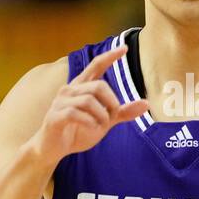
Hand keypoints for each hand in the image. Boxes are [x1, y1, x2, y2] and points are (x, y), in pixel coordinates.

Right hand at [29, 45, 149, 164]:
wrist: (52, 149)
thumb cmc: (77, 131)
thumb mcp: (103, 121)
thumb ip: (122, 112)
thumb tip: (146, 103)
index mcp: (81, 87)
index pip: (96, 65)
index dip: (110, 56)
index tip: (125, 48)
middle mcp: (70, 90)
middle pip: (99, 86)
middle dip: (112, 102)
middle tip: (112, 117)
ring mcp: (60, 102)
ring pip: (88, 100)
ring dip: (101, 115)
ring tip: (101, 126)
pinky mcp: (54, 116)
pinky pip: (74, 113)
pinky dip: (89, 122)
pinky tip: (92, 128)